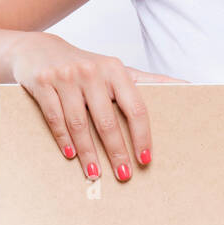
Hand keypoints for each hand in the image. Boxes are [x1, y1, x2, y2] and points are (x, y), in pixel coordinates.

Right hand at [8, 32, 185, 181]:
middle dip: (116, 152)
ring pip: (79, 123)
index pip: (135, 106)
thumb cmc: (85, 65)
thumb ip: (147, 80)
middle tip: (124, 176)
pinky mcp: (42, 83)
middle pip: (107, 120)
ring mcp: (66, 77)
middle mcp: (92, 72)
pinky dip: (64, 139)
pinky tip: (71, 155)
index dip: (142, 135)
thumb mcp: (115, 69)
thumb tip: (185, 85)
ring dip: (88, 153)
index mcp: (115, 69)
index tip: (145, 158)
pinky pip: (56, 118)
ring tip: (95, 174)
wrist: (37, 49)